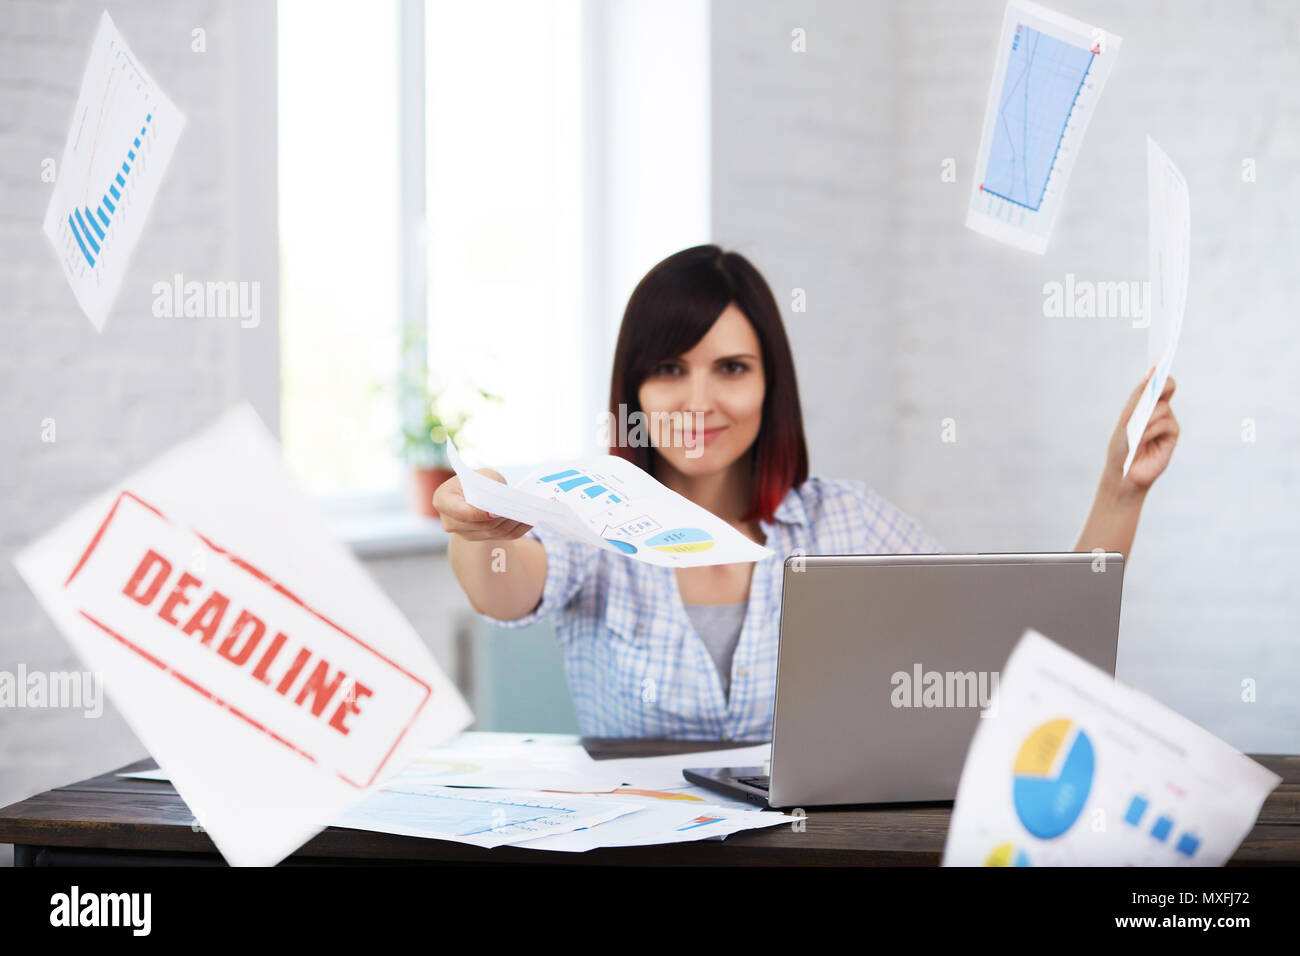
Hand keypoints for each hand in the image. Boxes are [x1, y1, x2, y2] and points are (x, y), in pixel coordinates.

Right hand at [434, 470, 532, 541]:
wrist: (473, 495)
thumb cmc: (477, 480)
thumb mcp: (482, 475)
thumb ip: (491, 484)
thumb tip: (503, 501)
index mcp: (443, 500)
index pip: (461, 512)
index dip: (478, 514)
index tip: (496, 511)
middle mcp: (450, 522)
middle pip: (480, 525)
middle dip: (501, 518)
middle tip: (520, 511)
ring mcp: (465, 534)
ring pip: (493, 532)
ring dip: (512, 523)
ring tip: (529, 514)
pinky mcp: (481, 540)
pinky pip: (502, 537)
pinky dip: (518, 528)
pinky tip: (531, 519)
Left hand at [1106, 366, 1179, 494]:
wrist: (1124, 472)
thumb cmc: (1122, 447)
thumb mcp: (1127, 419)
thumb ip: (1139, 397)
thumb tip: (1152, 373)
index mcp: (1145, 403)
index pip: (1155, 381)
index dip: (1158, 372)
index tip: (1159, 361)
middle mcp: (1158, 409)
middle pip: (1166, 386)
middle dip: (1161, 385)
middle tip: (1158, 385)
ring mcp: (1167, 421)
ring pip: (1161, 407)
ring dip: (1146, 419)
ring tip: (1135, 434)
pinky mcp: (1173, 434)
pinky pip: (1165, 422)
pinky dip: (1152, 429)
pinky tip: (1143, 440)